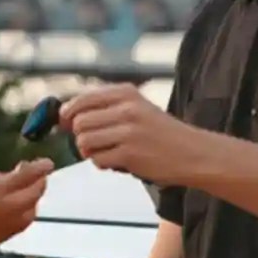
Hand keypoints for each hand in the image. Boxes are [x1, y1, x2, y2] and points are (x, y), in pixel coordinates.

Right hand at [0, 158, 53, 253]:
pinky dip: (0, 207)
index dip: (35, 171)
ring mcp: (6, 232)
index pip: (39, 186)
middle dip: (20, 183)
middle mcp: (18, 222)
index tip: (23, 162)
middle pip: (28, 198)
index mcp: (21, 208)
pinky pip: (3, 219)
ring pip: (15, 208)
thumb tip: (49, 164)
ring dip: (9, 194)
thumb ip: (26, 174)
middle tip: (3, 173)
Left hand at [58, 83, 214, 185]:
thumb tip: (65, 116)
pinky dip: (103, 164)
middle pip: (79, 122)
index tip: (65, 122)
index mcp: (126, 93)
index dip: (67, 113)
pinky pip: (97, 160)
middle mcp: (126, 109)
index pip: (82, 99)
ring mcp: (128, 131)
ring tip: (107, 152)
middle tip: (95, 142)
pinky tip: (118, 162)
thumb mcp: (137, 108)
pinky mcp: (129, 154)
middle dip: (80, 136)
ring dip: (90, 151)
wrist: (193, 153)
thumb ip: (106, 108)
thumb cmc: (162, 133)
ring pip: (84, 141)